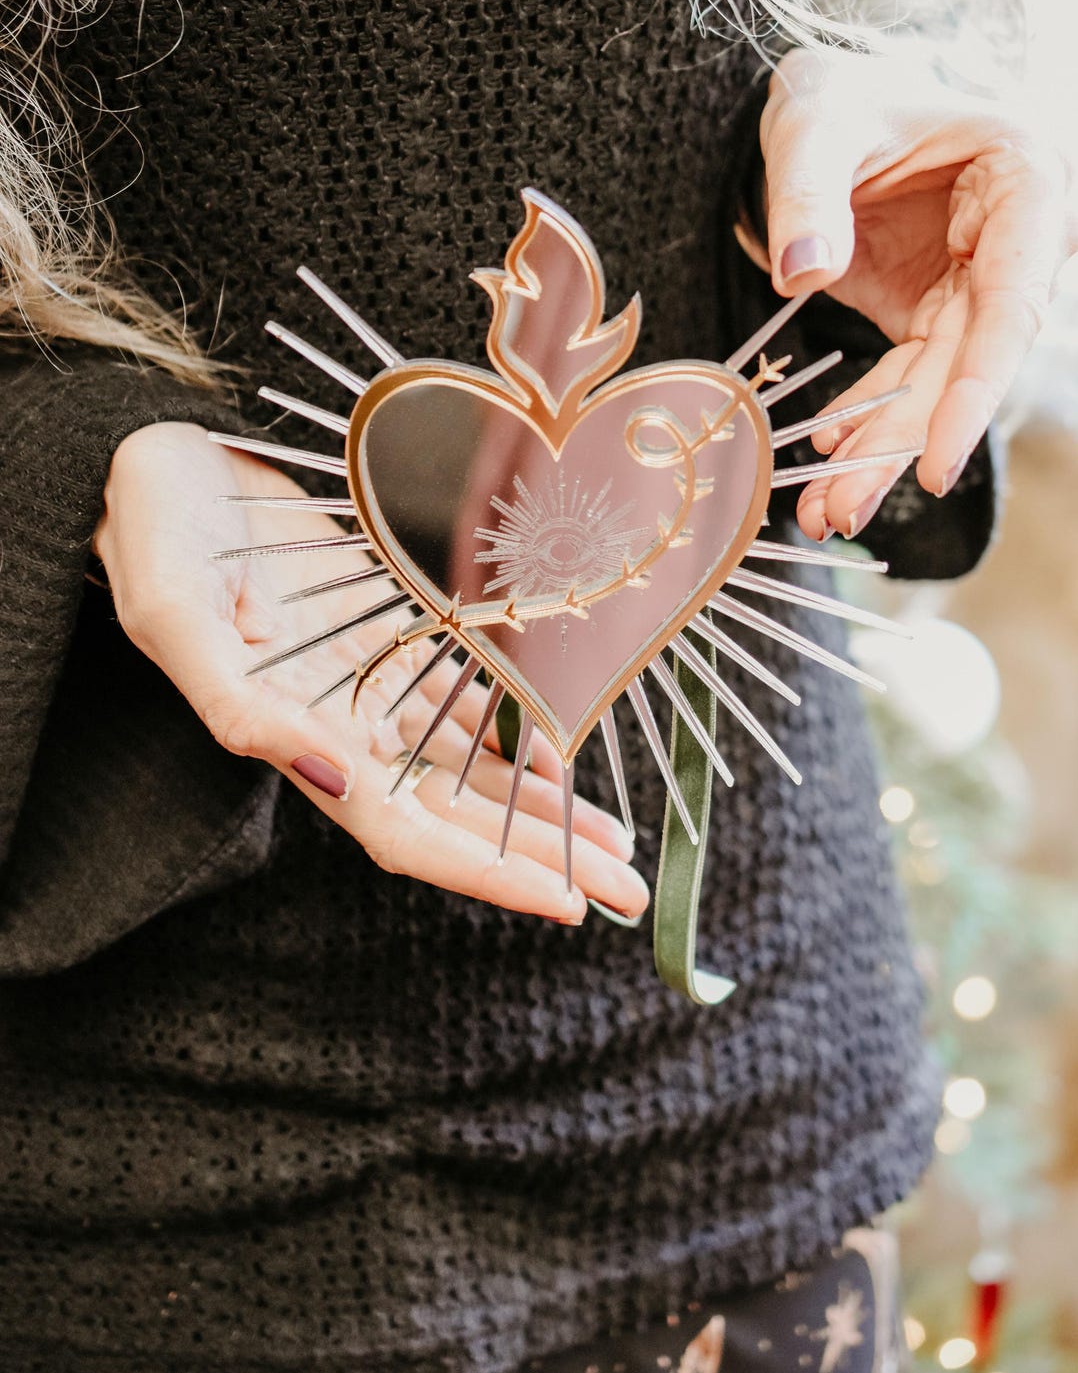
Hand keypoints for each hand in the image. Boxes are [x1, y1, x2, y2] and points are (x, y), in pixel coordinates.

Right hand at [93, 421, 646, 923]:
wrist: (156, 469)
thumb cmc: (155, 534)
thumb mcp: (174, 614)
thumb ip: (239, 704)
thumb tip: (330, 775)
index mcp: (291, 735)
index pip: (402, 832)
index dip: (484, 871)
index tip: (565, 903)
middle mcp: (339, 727)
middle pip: (455, 816)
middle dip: (541, 858)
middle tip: (628, 892)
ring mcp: (367, 686)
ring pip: (468, 768)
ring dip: (540, 810)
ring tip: (615, 845)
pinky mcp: (385, 639)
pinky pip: (461, 704)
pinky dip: (512, 735)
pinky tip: (561, 757)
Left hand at [738, 46, 1077, 539]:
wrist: (827, 103)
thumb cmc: (840, 95)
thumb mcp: (815, 122)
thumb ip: (807, 191)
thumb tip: (799, 273)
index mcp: (1026, 180)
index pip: (1011, 304)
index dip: (975, 390)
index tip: (935, 461)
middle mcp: (1018, 242)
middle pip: (970, 363)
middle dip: (907, 442)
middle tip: (847, 507)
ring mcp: (979, 282)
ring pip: (939, 384)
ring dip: (882, 449)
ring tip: (827, 512)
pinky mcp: (937, 310)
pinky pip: (906, 378)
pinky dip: (866, 419)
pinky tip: (826, 455)